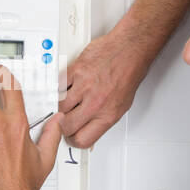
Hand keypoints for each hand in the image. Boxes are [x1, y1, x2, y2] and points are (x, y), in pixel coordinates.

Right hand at [57, 25, 148, 147]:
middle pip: (66, 126)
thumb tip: (90, 129)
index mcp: (108, 115)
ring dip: (60, 106)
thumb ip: (103, 118)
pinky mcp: (76, 71)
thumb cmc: (128, 74)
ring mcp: (84, 86)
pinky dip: (60, 87)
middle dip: (63, 125)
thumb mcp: (122, 105)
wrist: (130, 50)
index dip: (73, 139)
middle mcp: (95, 103)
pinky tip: (66, 86)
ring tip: (67, 101)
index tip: (70, 135)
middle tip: (64, 120)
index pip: (82, 139)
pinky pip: (59, 85)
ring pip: (59, 106)